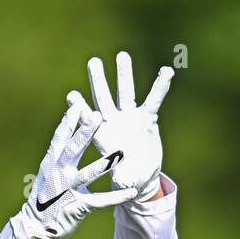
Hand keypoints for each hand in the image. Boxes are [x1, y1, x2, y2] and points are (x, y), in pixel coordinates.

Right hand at [14, 99, 137, 238]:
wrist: (35, 229)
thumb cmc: (45, 197)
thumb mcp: (49, 173)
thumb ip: (60, 156)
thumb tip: (69, 133)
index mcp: (50, 163)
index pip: (60, 139)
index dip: (68, 121)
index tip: (76, 103)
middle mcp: (57, 175)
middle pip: (72, 150)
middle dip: (85, 133)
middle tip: (97, 115)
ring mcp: (66, 191)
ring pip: (86, 175)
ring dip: (104, 164)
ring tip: (121, 153)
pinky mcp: (77, 207)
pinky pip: (100, 201)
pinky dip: (117, 197)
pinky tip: (131, 193)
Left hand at [79, 51, 173, 202]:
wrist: (138, 178)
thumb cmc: (126, 180)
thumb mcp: (124, 183)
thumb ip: (122, 180)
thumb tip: (121, 182)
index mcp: (102, 137)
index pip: (88, 121)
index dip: (80, 109)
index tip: (72, 95)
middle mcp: (113, 123)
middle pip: (103, 99)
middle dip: (98, 81)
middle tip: (93, 62)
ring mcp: (129, 118)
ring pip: (125, 93)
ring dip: (124, 75)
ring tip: (122, 55)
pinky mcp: (146, 118)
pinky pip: (154, 100)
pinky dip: (159, 87)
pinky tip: (167, 72)